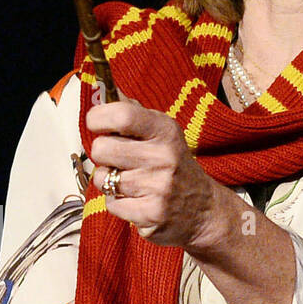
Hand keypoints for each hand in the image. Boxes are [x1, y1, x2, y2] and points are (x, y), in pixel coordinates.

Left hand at [88, 98, 236, 250]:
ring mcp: (157, 187)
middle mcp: (163, 156)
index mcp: (165, 130)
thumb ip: (133, 112)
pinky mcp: (150, 213)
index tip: (98, 124)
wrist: (204, 209)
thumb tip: (104, 90)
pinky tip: (137, 200)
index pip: (121, 115)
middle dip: (104, 156)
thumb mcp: (163, 133)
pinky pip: (111, 204)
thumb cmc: (174, 164)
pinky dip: (119, 203)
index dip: (98, 118)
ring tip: (132, 182)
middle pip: (101, 149)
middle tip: (120, 160)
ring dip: (110, 181)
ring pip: (102, 178)